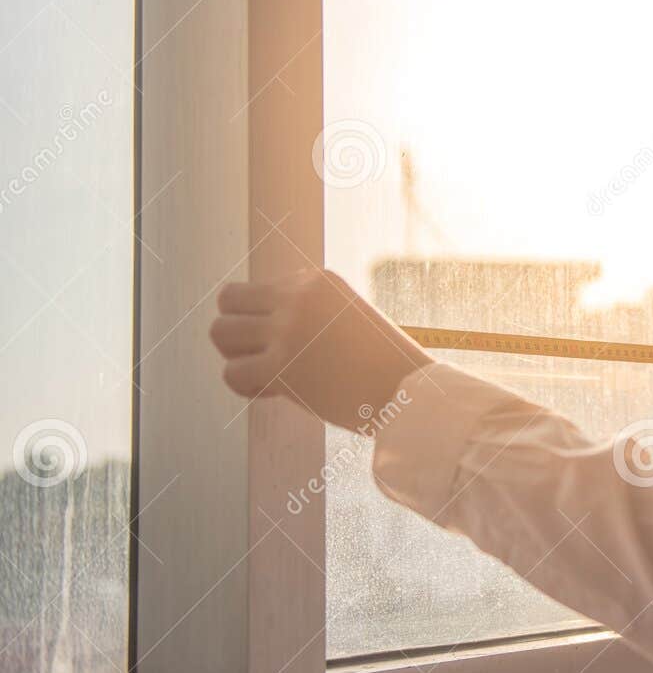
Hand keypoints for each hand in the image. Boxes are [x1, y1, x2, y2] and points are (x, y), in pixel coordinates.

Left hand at [209, 268, 432, 431]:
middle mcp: (298, 297)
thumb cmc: (386, 365)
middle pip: (229, 301)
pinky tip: (274, 392)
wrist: (411, 392)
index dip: (268, 322)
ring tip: (267, 373)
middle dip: (237, 330)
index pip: (261, 290)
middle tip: (262, 355)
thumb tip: (250, 334)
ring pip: (221, 333)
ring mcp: (287, 330)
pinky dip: (246, 387)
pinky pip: (231, 373)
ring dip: (236, 356)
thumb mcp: (348, 320)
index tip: (298, 346)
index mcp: (317, 280)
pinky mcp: (281, 366)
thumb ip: (307, 315)